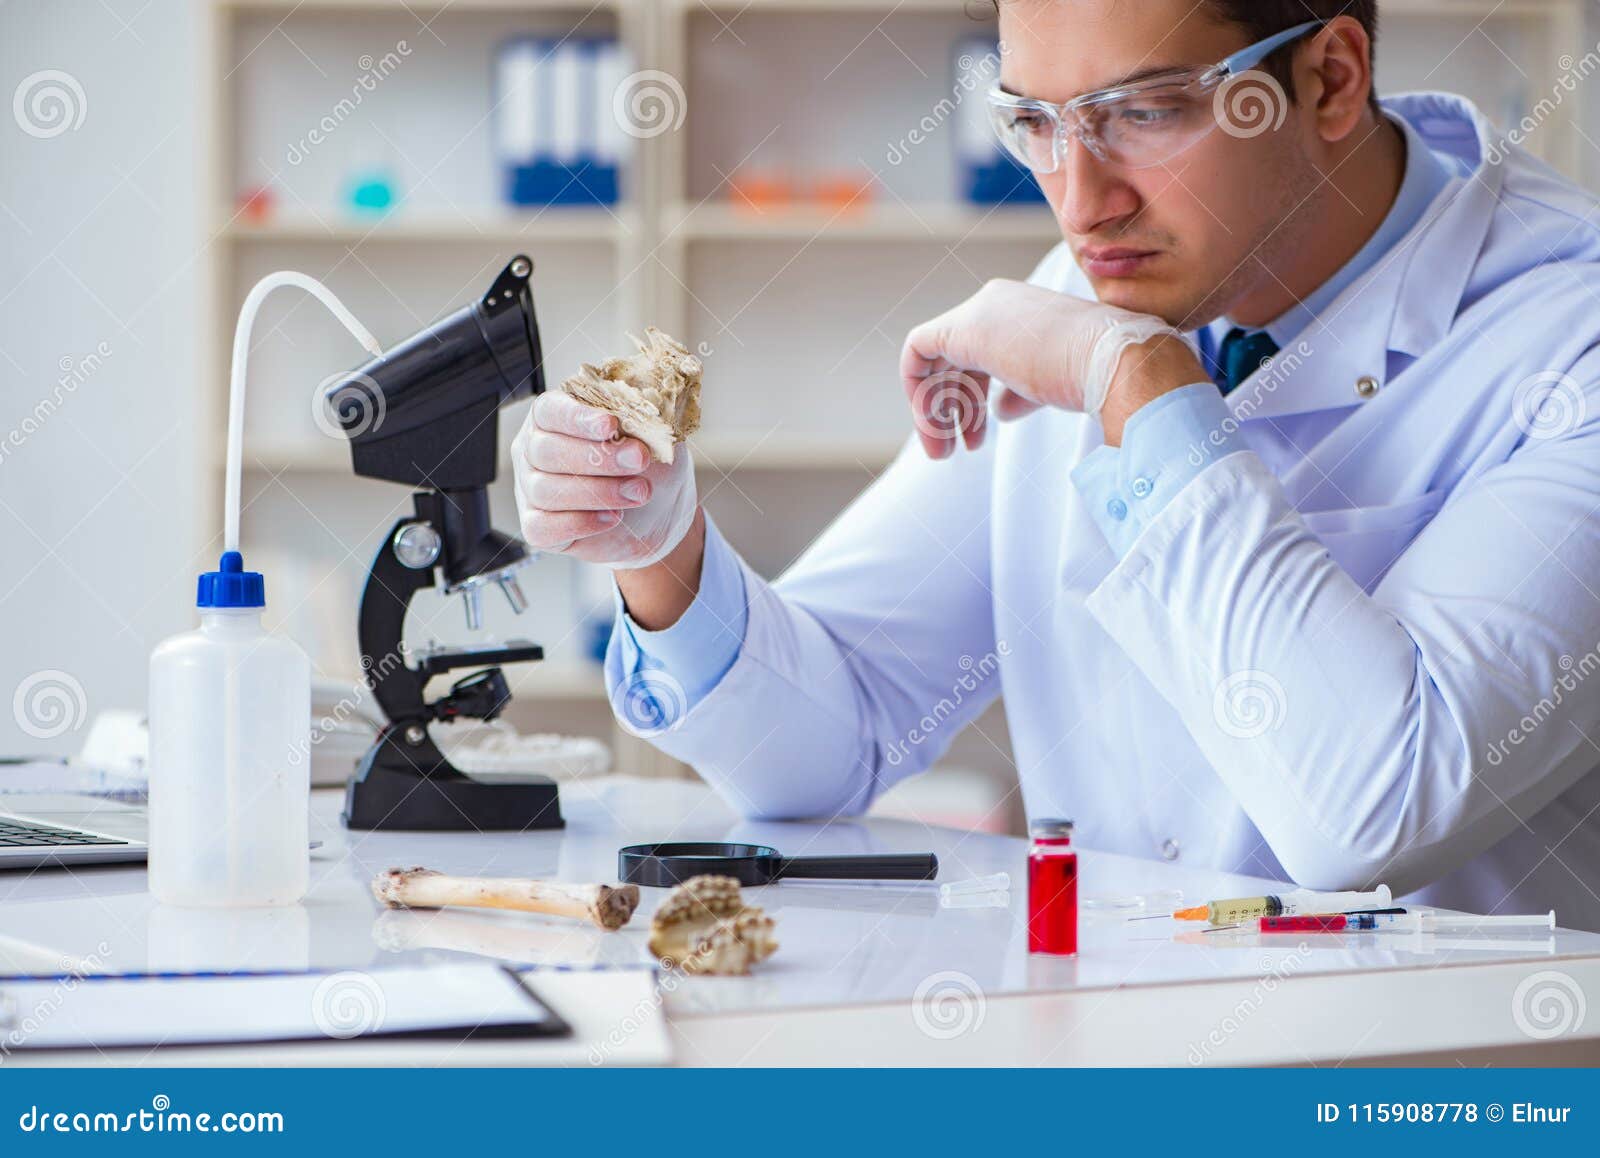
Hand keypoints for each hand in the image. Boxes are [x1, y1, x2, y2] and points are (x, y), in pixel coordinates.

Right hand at [511, 392, 697, 568]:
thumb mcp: (654, 437)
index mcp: (556, 417)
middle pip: (547, 450)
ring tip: (639, 493)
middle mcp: (535, 450)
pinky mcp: (537, 526)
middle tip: (639, 460)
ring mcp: (530, 489)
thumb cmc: (650, 468)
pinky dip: (580, 523)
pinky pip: (542, 526)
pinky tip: (612, 517)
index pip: (551, 410)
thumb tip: (637, 409)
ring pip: (545, 490)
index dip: (577, 418)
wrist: (659, 516)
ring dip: (598, 492)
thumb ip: (640, 420)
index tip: (611, 425)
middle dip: (597, 457)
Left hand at [899, 279, 1190, 456]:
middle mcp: (997, 302)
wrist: (1117, 364)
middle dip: (946, 409)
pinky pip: (916, 353)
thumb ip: (1021, 391)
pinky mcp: (964, 326)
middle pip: (953, 360)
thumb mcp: (1052, 384)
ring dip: (931, 411)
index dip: (969, 399)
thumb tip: (1002, 408)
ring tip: (943, 451)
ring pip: (933, 362)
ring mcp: (980, 310)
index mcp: (1021, 311)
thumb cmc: (1099, 378)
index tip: (974, 438)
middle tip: (949, 452)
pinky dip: (918, 391)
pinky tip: (931, 424)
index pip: (978, 354)